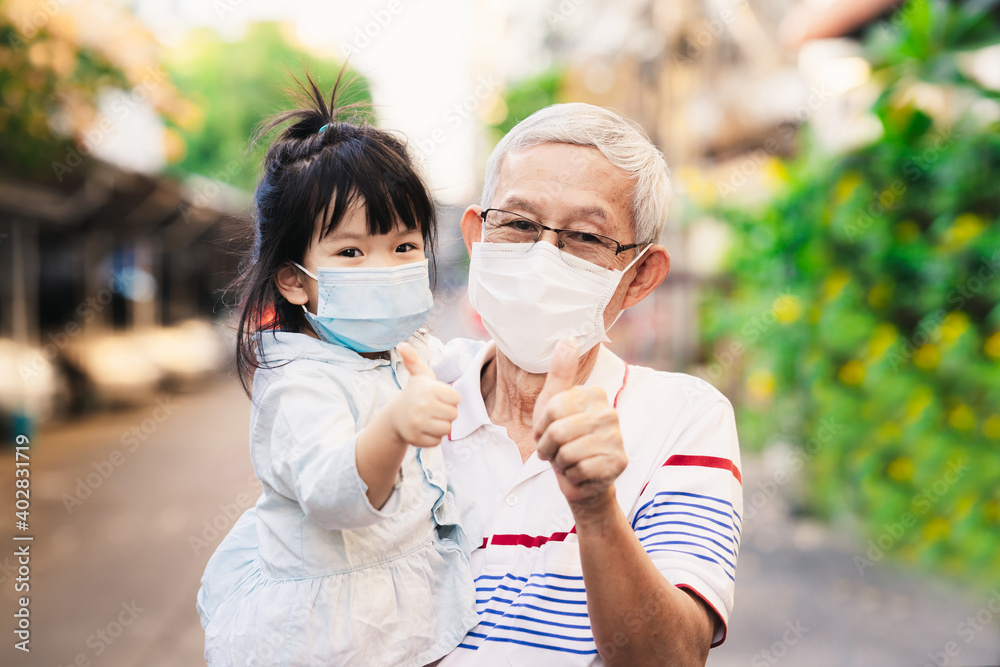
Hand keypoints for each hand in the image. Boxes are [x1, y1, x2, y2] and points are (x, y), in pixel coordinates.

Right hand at [387, 342, 460, 447]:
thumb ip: (414, 360)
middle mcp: (422, 406)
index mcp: (428, 389)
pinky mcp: (416, 439)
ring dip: (441, 425)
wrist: (395, 416)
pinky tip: (425, 429)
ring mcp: (418, 423)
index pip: (457, 399)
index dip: (451, 399)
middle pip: (454, 415)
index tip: (439, 397)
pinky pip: (437, 441)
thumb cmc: (415, 394)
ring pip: (447, 429)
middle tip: (435, 409)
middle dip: (447, 412)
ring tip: (431, 419)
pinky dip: (433, 437)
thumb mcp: (418, 376)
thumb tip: (402, 345)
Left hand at [533, 338, 627, 508]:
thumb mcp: (553, 402)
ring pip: (568, 452)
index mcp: (594, 394)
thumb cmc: (563, 437)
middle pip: (558, 432)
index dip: (541, 426)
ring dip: (560, 462)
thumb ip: (561, 371)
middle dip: (548, 447)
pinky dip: (572, 475)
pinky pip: (579, 469)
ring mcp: (617, 438)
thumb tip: (569, 338)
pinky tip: (580, 472)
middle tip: (556, 449)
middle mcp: (609, 412)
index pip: (552, 409)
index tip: (547, 431)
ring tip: (568, 460)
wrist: (579, 476)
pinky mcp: (618, 462)